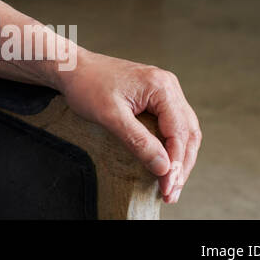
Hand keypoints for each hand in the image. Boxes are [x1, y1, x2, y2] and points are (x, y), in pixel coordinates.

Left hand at [57, 50, 200, 202]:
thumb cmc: (87, 85)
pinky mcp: (155, 97)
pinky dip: (172, 146)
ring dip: (180, 158)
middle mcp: (168, 86)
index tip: (168, 187)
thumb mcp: (110, 116)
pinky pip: (172, 125)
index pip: (179, 132)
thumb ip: (138, 141)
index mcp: (161, 87)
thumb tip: (164, 168)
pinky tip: (166, 164)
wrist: (72, 68)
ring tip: (171, 184)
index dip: (177, 164)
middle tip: (171, 192)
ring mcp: (164, 91)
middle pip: (188, 133)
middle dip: (182, 165)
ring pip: (184, 130)